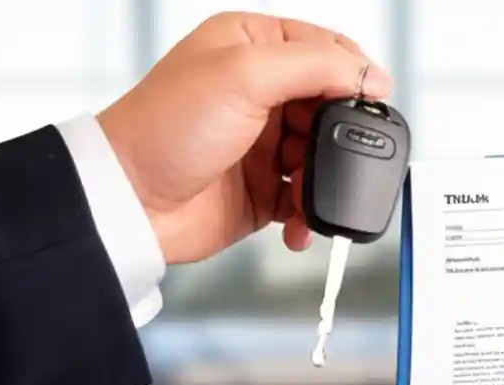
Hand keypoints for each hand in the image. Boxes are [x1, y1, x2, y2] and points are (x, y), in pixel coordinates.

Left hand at [96, 11, 391, 263]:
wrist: (130, 202)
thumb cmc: (165, 128)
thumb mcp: (245, 74)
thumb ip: (316, 67)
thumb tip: (372, 78)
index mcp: (251, 45)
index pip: (325, 49)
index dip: (354, 73)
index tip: (372, 98)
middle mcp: (258, 90)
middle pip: (331, 105)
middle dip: (340, 132)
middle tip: (330, 148)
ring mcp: (263, 142)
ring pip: (325, 155)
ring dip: (326, 176)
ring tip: (304, 187)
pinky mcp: (263, 189)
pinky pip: (308, 198)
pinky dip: (312, 212)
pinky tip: (301, 220)